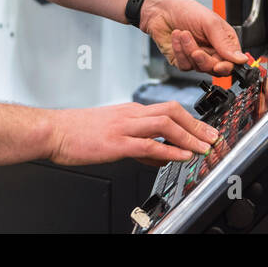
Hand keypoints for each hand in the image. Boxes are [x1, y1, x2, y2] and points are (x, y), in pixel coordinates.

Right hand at [47, 102, 220, 166]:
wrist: (53, 130)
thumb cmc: (77, 132)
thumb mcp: (111, 131)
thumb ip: (135, 141)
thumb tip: (156, 153)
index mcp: (130, 111)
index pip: (167, 110)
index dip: (191, 120)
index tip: (205, 132)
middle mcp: (130, 115)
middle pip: (172, 112)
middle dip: (197, 125)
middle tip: (214, 138)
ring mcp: (123, 127)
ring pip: (164, 124)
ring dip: (189, 137)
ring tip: (204, 148)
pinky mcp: (115, 143)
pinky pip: (147, 145)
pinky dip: (167, 150)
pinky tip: (180, 156)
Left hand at [140, 0, 247, 74]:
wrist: (161, 9)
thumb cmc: (187, 10)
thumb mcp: (210, 22)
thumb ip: (225, 42)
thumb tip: (241, 59)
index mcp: (223, 41)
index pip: (231, 62)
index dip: (227, 67)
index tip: (219, 66)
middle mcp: (211, 51)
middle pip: (215, 69)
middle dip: (204, 60)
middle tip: (196, 51)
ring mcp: (196, 57)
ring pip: (199, 68)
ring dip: (189, 51)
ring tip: (183, 34)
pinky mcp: (182, 60)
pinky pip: (184, 66)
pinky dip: (179, 52)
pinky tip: (176, 37)